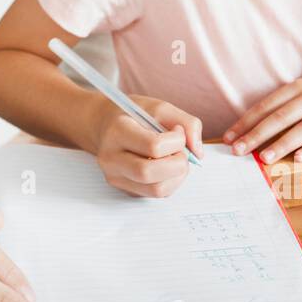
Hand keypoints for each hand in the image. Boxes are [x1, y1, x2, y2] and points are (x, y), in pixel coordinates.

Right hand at [88, 94, 204, 196]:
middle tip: (182, 152)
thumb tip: (198, 153)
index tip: (177, 131)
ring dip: (177, 177)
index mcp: (117, 132)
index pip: (153, 146)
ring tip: (176, 160)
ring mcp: (115, 177)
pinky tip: (166, 166)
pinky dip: (170, 182)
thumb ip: (187, 123)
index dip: (176, 141)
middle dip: (178, 164)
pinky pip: (155, 194)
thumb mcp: (160, 108)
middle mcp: (111, 158)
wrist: (104, 124)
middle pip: (150, 173)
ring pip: (155, 190)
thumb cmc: (133, 115)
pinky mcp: (124, 189)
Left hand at [221, 69, 301, 163]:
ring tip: (265, 158)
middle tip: (239, 150)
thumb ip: (282, 106)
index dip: (247, 122)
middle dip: (258, 134)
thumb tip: (250, 128)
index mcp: (300, 87)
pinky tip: (300, 158)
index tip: (229, 137)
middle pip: (282, 116)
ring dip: (283, 144)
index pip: (267, 105)